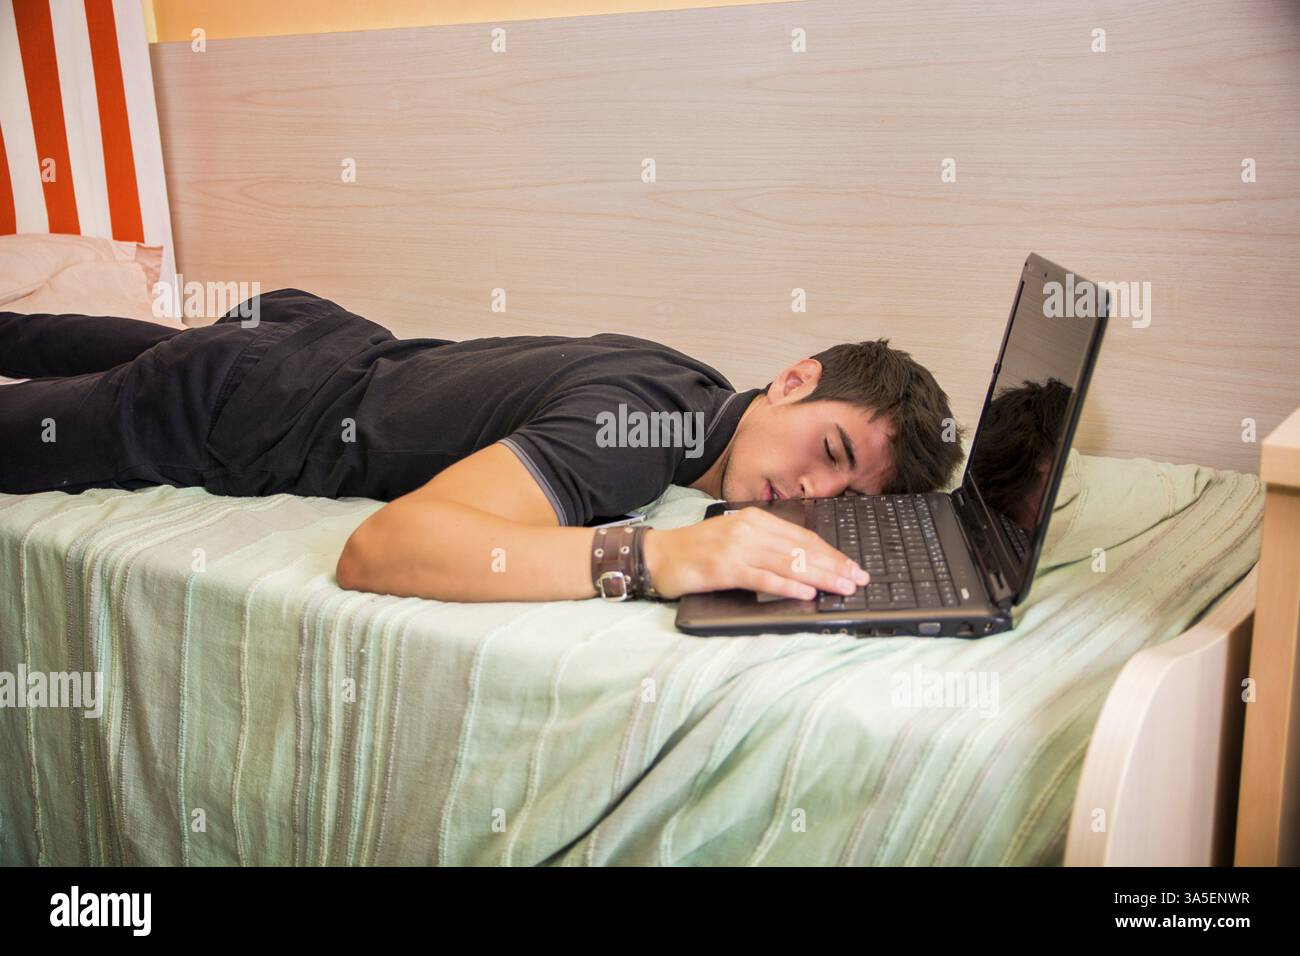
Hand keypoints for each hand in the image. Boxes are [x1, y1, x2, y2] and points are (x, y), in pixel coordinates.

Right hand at [642, 506, 867, 600]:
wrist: (657, 556)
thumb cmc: (697, 552)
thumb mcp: (735, 541)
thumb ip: (765, 547)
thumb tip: (804, 566)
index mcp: (754, 519)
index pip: (802, 537)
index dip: (831, 553)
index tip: (852, 566)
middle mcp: (748, 529)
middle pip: (800, 549)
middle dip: (833, 565)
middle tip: (858, 579)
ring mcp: (736, 547)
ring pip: (788, 563)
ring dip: (819, 577)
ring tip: (842, 588)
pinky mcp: (724, 567)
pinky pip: (762, 578)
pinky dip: (786, 586)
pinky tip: (805, 592)